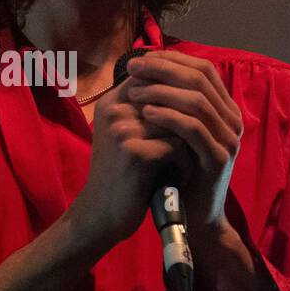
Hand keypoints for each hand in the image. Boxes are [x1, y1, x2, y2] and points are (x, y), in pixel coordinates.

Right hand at [66, 71, 189, 255]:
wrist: (102, 214)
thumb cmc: (121, 173)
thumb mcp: (124, 134)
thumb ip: (144, 109)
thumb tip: (182, 83)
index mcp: (111, 101)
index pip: (153, 76)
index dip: (176, 95)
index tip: (183, 124)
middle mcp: (114, 110)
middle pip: (170, 99)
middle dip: (184, 124)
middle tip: (186, 148)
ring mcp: (123, 130)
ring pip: (178, 123)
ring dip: (188, 146)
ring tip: (182, 164)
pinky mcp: (135, 152)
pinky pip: (178, 146)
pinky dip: (184, 164)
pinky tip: (177, 178)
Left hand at [121, 49, 243, 237]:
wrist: (193, 216)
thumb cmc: (178, 171)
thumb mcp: (174, 132)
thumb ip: (170, 102)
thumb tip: (144, 67)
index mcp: (225, 109)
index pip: (202, 70)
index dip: (171, 60)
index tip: (139, 59)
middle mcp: (232, 121)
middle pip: (200, 80)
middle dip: (163, 70)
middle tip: (133, 68)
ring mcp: (228, 140)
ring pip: (197, 101)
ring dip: (161, 91)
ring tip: (133, 92)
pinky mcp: (218, 159)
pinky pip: (193, 128)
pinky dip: (168, 116)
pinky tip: (146, 113)